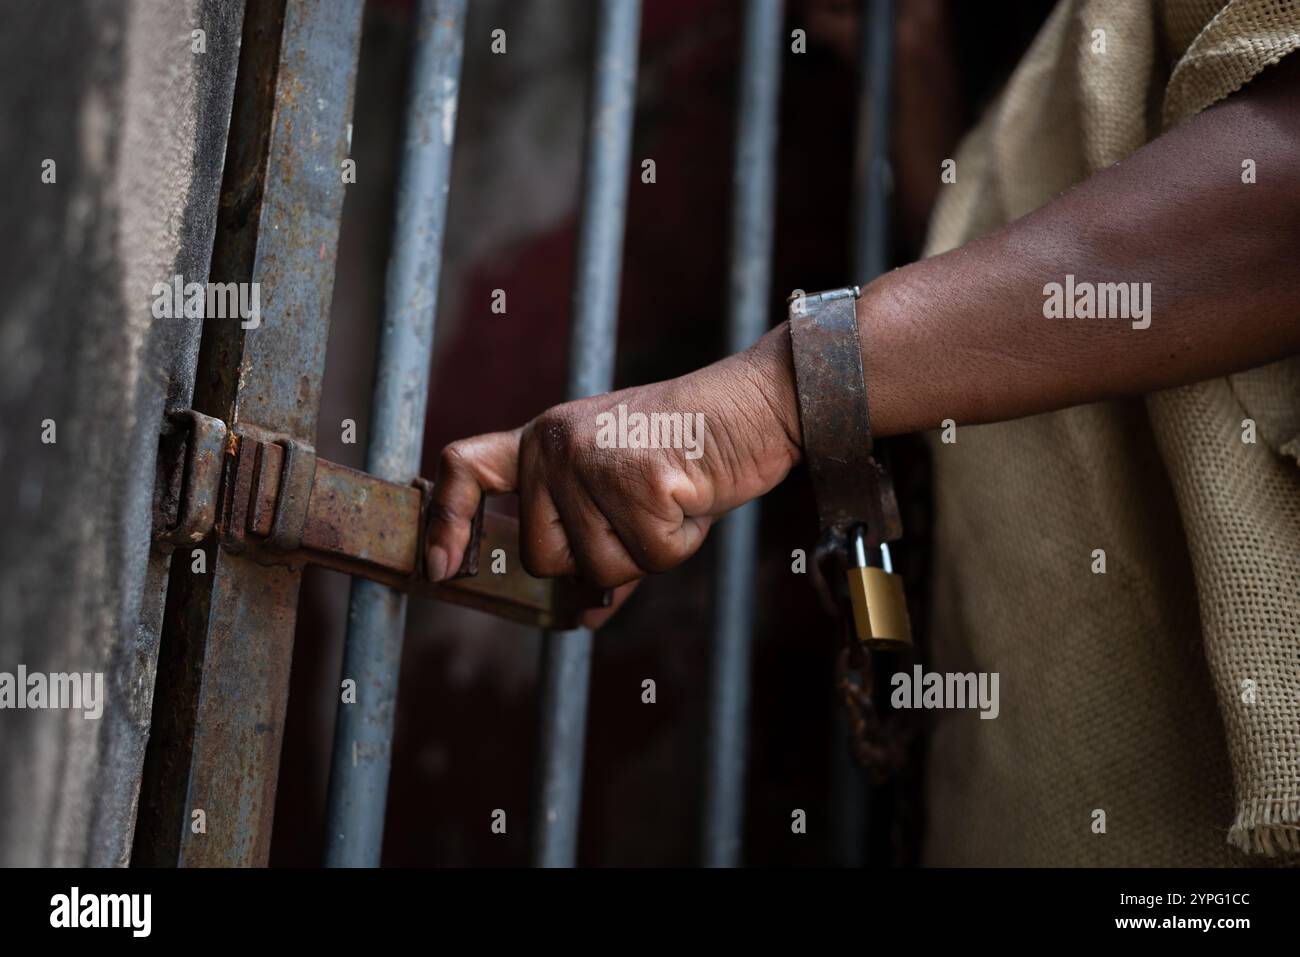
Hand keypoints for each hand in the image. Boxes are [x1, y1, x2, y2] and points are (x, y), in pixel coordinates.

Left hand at [424, 328, 801, 624]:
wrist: (749, 408)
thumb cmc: (688, 451)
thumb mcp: (625, 490)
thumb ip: (594, 541)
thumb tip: (584, 615)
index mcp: (542, 440)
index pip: (467, 470)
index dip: (446, 522)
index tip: (440, 569)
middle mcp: (553, 447)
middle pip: (543, 559)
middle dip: (597, 557)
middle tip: (642, 512)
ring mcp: (589, 463)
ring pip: (598, 567)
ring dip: (645, 551)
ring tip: (670, 499)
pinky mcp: (634, 482)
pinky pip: (650, 559)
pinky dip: (680, 543)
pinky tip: (690, 499)